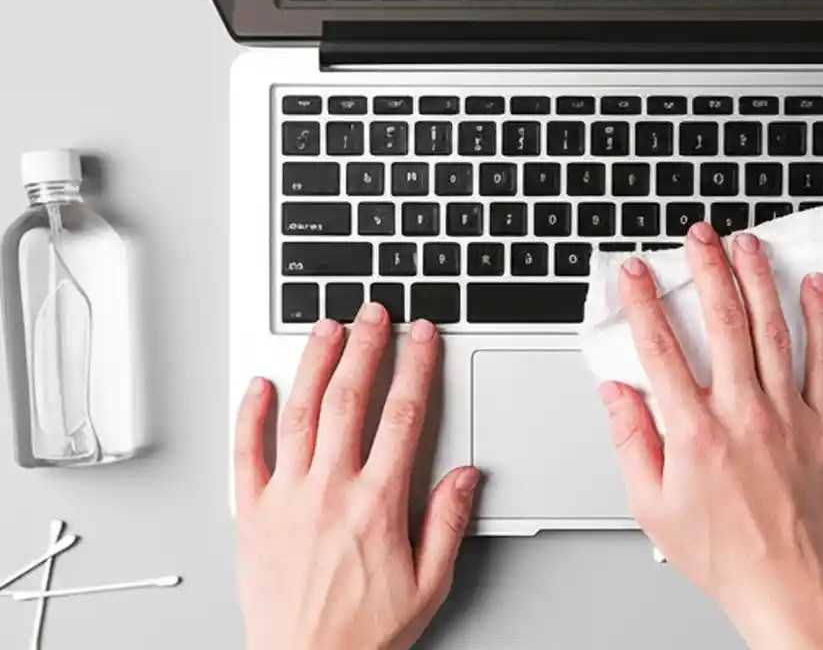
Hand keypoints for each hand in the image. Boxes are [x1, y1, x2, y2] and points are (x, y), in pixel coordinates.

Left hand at [234, 305, 480, 649]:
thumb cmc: (364, 631)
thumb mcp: (429, 583)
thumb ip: (449, 522)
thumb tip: (467, 474)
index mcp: (378, 503)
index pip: (404, 415)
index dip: (416, 366)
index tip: (422, 336)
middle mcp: (330, 490)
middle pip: (350, 398)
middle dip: (366, 346)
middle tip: (374, 313)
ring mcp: (286, 497)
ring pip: (299, 412)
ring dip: (314, 362)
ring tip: (327, 327)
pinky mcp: (251, 513)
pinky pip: (246, 452)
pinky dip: (251, 413)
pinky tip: (261, 383)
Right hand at [600, 223, 822, 649]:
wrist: (784, 581)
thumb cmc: (721, 551)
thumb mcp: (651, 504)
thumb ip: (631, 441)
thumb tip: (615, 394)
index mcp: (695, 433)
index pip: (662, 349)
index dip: (644, 303)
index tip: (635, 272)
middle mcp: (742, 413)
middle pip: (723, 323)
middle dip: (707, 270)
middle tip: (698, 236)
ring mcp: (786, 413)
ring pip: (772, 329)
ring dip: (758, 279)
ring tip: (747, 243)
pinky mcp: (820, 422)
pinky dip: (820, 318)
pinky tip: (813, 286)